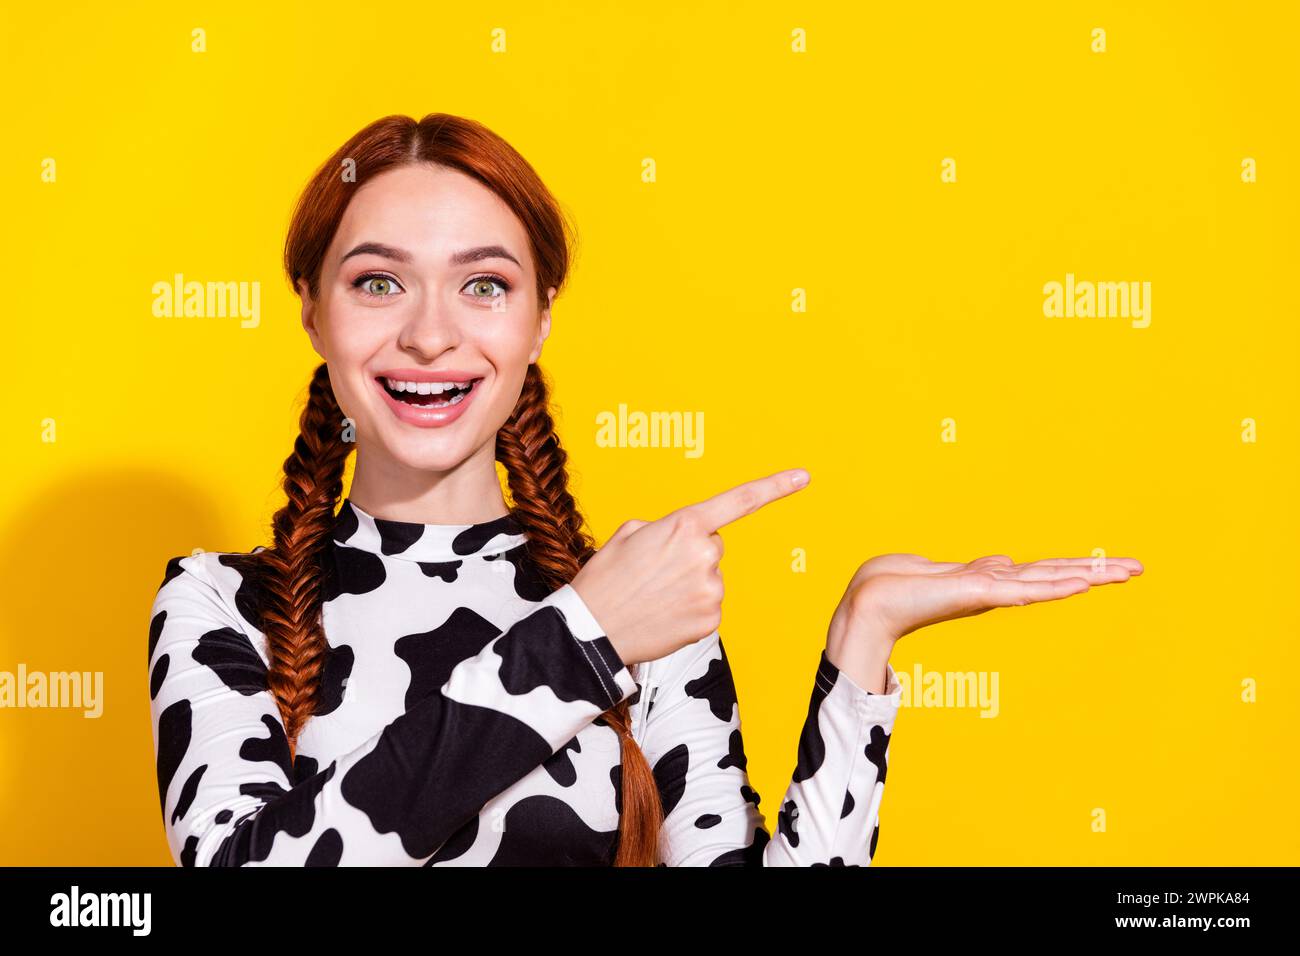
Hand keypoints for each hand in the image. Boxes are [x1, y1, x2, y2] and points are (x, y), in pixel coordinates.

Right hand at [571, 468, 810, 666]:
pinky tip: (664, 614)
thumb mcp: (628, 533)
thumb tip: (686, 542)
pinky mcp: (711, 620)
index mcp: (683, 525)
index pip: (738, 501)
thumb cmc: (605, 580)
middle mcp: (704, 555)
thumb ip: (666, 527)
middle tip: (654, 572)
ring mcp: (711, 590)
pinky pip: (708, 606)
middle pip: (712, 547)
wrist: (591, 631)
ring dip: (688, 584)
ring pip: (709, 579)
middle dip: (689, 555)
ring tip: (654, 595)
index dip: (774, 487)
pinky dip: (689, 610)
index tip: (802, 476)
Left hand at [829, 553, 1144, 659]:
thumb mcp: (944, 570)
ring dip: (1088, 575)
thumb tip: (1005, 560)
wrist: (869, 602)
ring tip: (1125, 571)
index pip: (1040, 572)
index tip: (1108, 566)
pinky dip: (1054, 586)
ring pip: (1049, 581)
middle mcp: (995, 587)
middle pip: (1055, 575)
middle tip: (1138, 568)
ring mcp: (989, 592)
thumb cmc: (896, 585)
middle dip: (1096, 572)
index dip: (1075, 568)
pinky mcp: (978, 593)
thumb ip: (979, 568)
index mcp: (989, 580)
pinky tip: (1081, 582)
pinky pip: (1024, 588)